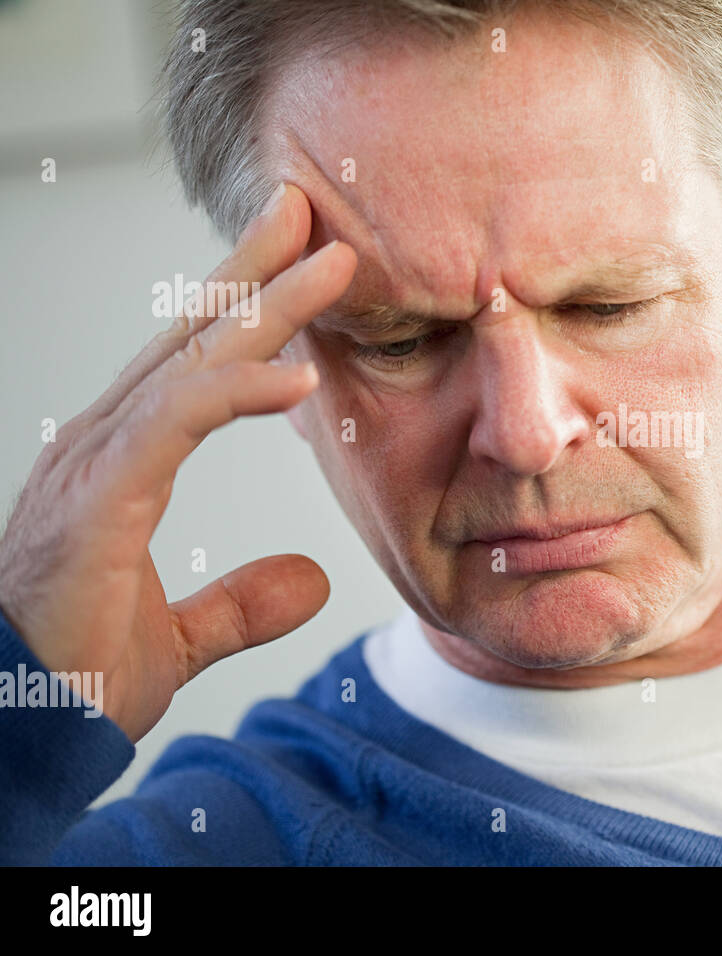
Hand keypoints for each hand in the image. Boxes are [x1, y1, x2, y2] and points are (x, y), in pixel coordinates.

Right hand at [0, 183, 355, 742]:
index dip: (242, 306)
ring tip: (333, 264)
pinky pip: (174, 424)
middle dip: (254, 270)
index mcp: (120, 466)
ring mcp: (92, 467)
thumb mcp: (180, 637)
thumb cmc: (73, 680)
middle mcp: (102, 448)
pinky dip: (236, 390)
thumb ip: (240, 604)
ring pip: (188, 361)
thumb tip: (311, 580)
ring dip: (264, 306)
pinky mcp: (95, 503)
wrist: (16, 736)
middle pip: (187, 337)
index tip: (300, 260)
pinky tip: (299, 372)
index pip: (189, 364)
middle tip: (311, 211)